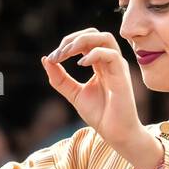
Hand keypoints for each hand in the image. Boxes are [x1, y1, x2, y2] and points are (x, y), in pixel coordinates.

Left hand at [41, 30, 142, 149]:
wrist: (116, 134)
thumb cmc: (100, 114)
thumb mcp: (74, 94)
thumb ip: (60, 79)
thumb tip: (46, 60)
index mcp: (100, 64)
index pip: (85, 40)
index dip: (67, 44)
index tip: (52, 59)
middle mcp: (110, 62)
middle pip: (94, 34)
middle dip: (73, 39)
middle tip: (58, 54)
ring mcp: (118, 67)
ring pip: (105, 38)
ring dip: (82, 41)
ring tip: (68, 54)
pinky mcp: (122, 76)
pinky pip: (111, 55)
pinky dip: (93, 54)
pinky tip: (81, 65)